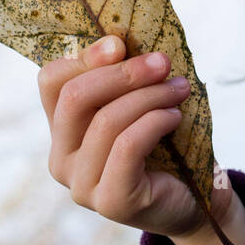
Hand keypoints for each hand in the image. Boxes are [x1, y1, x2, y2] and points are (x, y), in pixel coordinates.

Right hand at [37, 35, 234, 240]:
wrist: (193, 200)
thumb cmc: (164, 145)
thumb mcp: (137, 104)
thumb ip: (121, 79)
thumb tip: (116, 42)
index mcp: (61, 130)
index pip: (51, 81)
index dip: (84, 57)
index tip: (122, 44)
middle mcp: (61, 159)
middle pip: (75, 98)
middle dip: (123, 73)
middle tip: (163, 62)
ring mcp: (81, 185)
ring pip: (106, 121)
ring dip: (150, 96)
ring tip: (180, 89)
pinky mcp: (110, 202)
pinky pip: (127, 146)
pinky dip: (155, 122)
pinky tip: (175, 116)